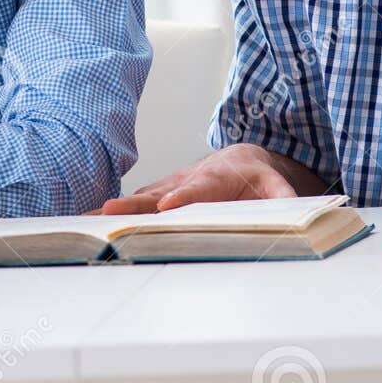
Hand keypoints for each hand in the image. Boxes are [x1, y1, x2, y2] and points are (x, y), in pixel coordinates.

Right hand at [96, 143, 299, 214]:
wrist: (241, 157)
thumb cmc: (258, 175)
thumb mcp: (278, 186)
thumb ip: (286, 198)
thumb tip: (299, 213)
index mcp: (215, 178)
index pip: (198, 189)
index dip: (183, 198)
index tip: (166, 208)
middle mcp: (186, 180)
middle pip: (158, 193)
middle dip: (134, 204)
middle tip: (109, 212)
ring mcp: (169, 186)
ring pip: (139, 199)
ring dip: (112, 211)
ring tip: (82, 223)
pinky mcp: (158, 194)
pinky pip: (134, 205)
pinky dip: (109, 215)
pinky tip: (83, 225)